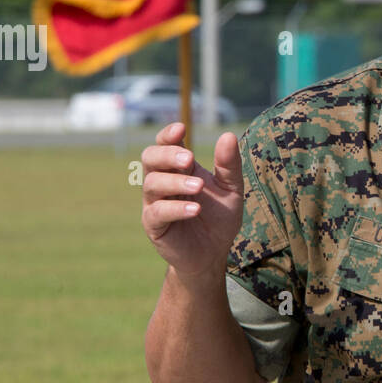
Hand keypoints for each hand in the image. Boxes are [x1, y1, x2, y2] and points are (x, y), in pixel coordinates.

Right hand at [140, 122, 244, 290]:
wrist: (213, 253)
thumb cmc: (219, 218)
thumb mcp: (231, 190)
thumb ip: (229, 165)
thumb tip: (228, 135)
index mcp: (178, 169)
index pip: (164, 144)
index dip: (168, 135)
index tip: (181, 129)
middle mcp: (162, 182)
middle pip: (150, 158)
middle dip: (167, 155)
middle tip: (189, 158)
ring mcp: (155, 203)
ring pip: (152, 184)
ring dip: (175, 182)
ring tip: (198, 187)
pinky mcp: (154, 225)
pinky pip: (157, 212)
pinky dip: (175, 209)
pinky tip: (194, 209)